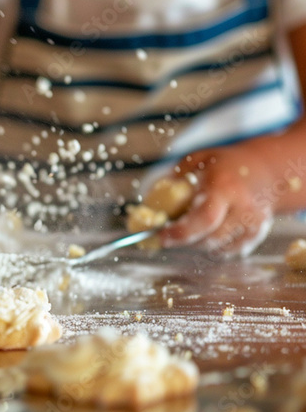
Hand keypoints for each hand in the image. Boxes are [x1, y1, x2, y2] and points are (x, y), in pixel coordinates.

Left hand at [159, 146, 275, 257]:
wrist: (265, 171)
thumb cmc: (223, 166)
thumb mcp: (197, 160)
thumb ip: (173, 179)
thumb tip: (147, 202)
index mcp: (225, 188)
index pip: (205, 218)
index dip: (181, 232)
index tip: (161, 236)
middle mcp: (243, 208)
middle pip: (209, 239)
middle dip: (184, 240)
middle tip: (168, 233)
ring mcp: (254, 224)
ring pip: (217, 248)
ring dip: (196, 242)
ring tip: (191, 225)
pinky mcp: (256, 236)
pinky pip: (227, 251)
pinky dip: (212, 245)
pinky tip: (209, 228)